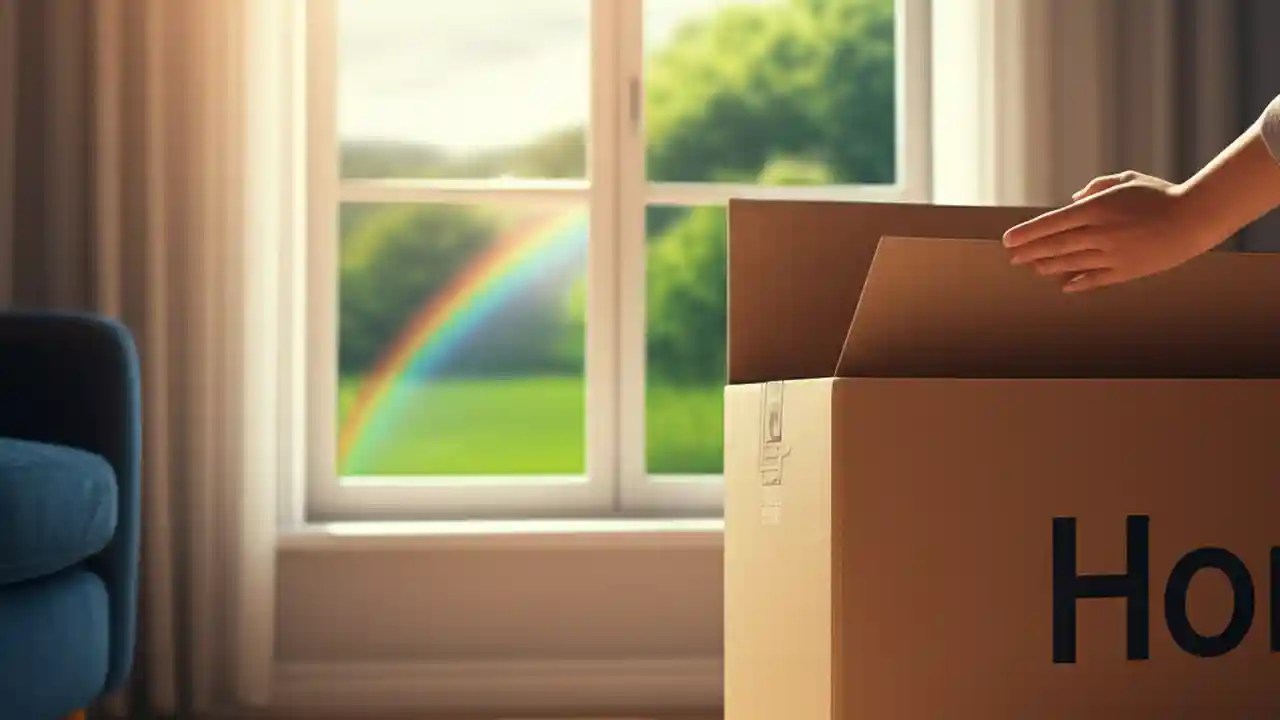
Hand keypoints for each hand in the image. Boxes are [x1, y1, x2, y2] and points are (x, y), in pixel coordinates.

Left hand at [1002, 170, 1225, 291]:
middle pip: (1054, 246)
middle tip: (1012, 258)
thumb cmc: (1158, 195)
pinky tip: (1064, 285)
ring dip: (1047, 267)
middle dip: (1028, 252)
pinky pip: (1094, 279)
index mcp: (1096, 208)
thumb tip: (1072, 201)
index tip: (1008, 240)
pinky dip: (1077, 282)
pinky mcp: (1126, 271)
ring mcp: (1112, 254)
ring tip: (1033, 267)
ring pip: (1070, 264)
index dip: (1026, 234)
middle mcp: (1099, 233)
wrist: (1194, 218)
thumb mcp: (1125, 180)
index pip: (1051, 223)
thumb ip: (1095, 188)